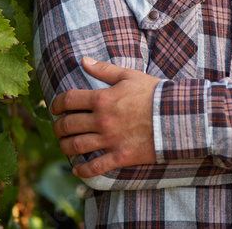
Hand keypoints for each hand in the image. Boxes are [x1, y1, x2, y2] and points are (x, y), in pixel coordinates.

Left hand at [49, 57, 160, 176]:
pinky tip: (77, 168)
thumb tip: (84, 60)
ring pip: (76, 147)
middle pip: (67, 125)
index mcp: (102, 98)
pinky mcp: (120, 156)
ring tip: (65, 144)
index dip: (56, 104)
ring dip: (65, 146)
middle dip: (58, 127)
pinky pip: (94, 167)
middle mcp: (102, 120)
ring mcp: (110, 140)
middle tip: (58, 128)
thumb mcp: (129, 76)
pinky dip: (82, 170)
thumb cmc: (154, 93)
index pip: (68, 100)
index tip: (55, 108)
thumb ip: (104, 69)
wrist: (176, 116)